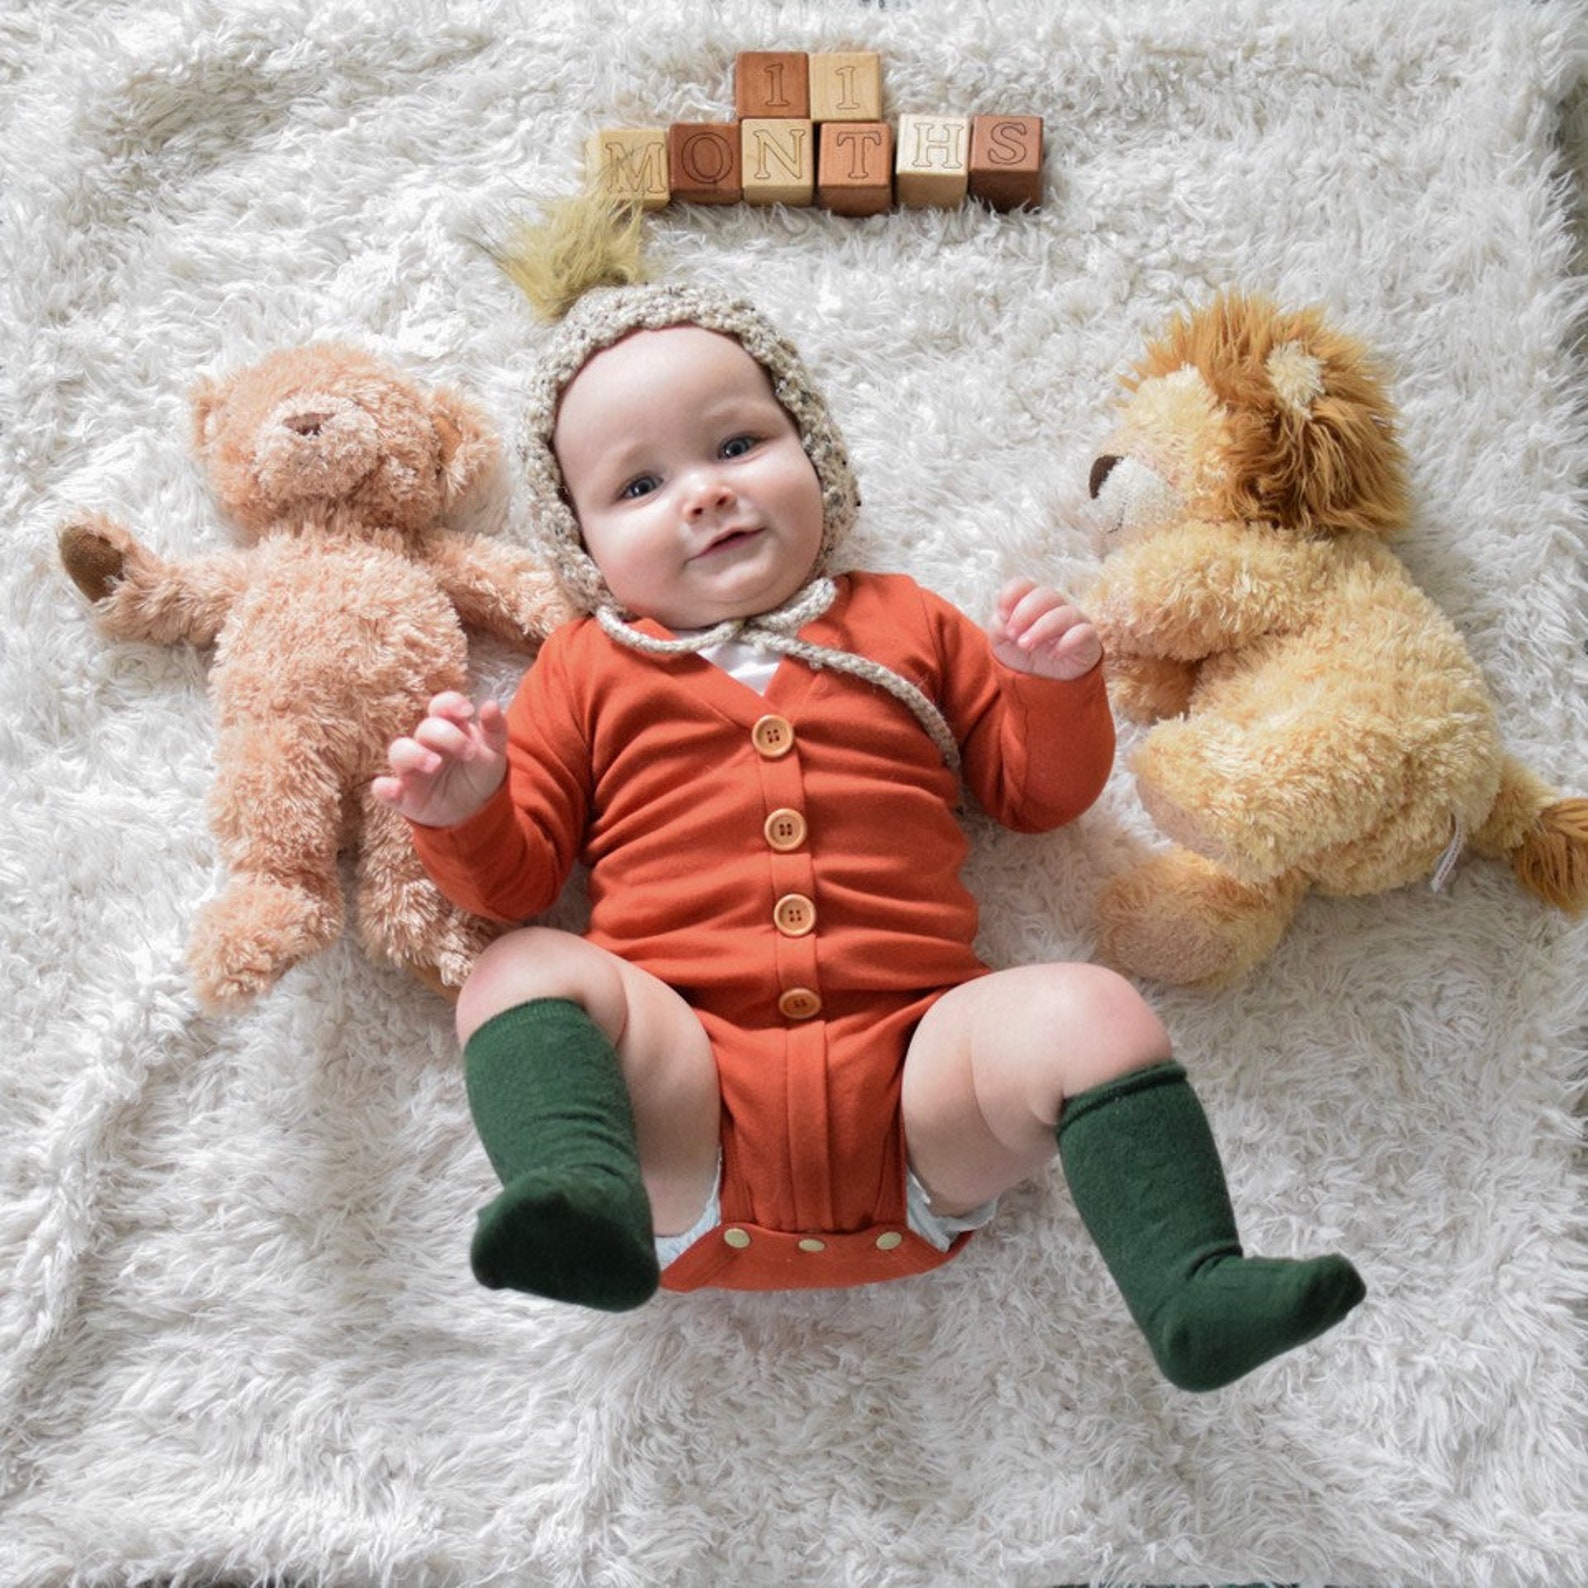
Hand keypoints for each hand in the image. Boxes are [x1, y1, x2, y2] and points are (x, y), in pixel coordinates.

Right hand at [373, 692, 507, 827]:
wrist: (475, 811)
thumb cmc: (479, 774)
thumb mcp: (494, 752)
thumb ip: (495, 729)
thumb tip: (490, 704)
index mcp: (449, 728)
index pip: (441, 706)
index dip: (449, 704)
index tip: (466, 712)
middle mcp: (426, 744)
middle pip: (426, 728)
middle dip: (446, 735)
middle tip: (468, 753)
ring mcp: (412, 769)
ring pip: (399, 751)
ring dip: (414, 755)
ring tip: (435, 764)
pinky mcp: (403, 795)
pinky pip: (384, 789)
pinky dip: (384, 788)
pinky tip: (393, 789)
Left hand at [988, 578, 1102, 680]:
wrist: (1043, 680)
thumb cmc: (1022, 653)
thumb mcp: (1002, 641)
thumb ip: (998, 625)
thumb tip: (1004, 618)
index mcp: (1030, 600)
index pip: (1023, 584)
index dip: (1011, 595)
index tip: (1002, 615)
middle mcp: (1055, 605)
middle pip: (1045, 594)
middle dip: (1025, 614)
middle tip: (1012, 635)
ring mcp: (1073, 620)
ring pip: (1064, 613)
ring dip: (1042, 629)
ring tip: (1025, 646)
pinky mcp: (1087, 638)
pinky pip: (1084, 633)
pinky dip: (1067, 643)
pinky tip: (1053, 655)